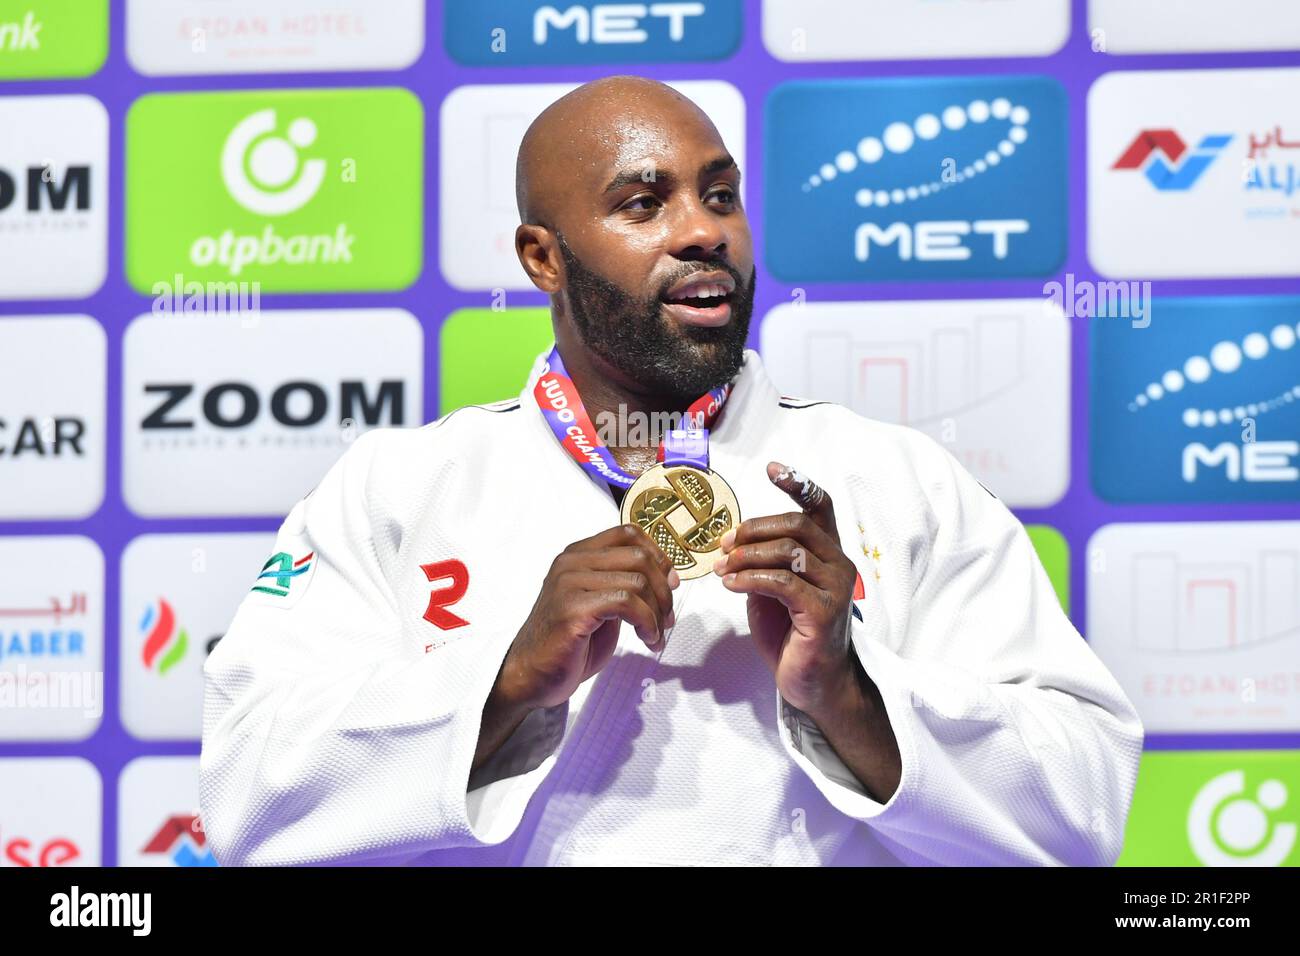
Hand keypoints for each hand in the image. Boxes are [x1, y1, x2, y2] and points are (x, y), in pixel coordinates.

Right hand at [497, 523, 679, 710]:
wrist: (531, 676)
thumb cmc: (568, 644)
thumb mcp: (601, 605)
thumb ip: (624, 585)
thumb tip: (668, 576)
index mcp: (577, 555)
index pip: (628, 534)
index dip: (658, 555)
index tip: (671, 583)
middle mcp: (571, 563)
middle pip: (639, 557)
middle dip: (663, 590)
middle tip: (668, 619)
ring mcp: (569, 583)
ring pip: (637, 581)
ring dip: (657, 613)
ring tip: (655, 635)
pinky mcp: (572, 609)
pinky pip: (626, 603)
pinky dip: (647, 623)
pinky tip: (647, 640)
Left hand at [712, 461, 860, 718]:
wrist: (812, 682)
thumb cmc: (791, 633)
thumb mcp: (773, 588)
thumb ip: (762, 561)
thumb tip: (732, 542)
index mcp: (828, 552)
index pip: (820, 506)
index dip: (797, 483)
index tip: (772, 467)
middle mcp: (839, 564)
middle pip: (796, 525)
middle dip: (754, 529)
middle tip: (723, 544)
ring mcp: (835, 588)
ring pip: (788, 551)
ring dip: (746, 557)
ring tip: (721, 569)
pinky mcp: (823, 612)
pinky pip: (782, 582)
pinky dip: (750, 579)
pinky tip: (729, 585)